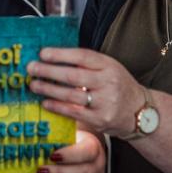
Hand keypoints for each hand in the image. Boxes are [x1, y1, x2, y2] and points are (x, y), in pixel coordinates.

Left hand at [26, 129, 105, 172]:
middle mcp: (98, 166)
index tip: (51, 155)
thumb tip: (34, 127)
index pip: (87, 152)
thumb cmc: (66, 141)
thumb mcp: (63, 132)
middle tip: (40, 171)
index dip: (70, 155)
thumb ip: (52, 132)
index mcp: (94, 146)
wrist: (76, 152)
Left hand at [27, 47, 144, 137]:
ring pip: (71, 95)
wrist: (140, 112)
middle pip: (73, 75)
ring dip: (48, 89)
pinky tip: (45, 102)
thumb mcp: (108, 68)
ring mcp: (105, 103)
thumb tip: (53, 57)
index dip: (61, 54)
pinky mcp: (100, 120)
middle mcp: (108, 83)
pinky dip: (57, 106)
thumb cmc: (117, 86)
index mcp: (109, 66)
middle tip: (31, 68)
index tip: (42, 53)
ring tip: (33, 84)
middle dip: (48, 71)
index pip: (82, 56)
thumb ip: (86, 63)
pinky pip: (74, 112)